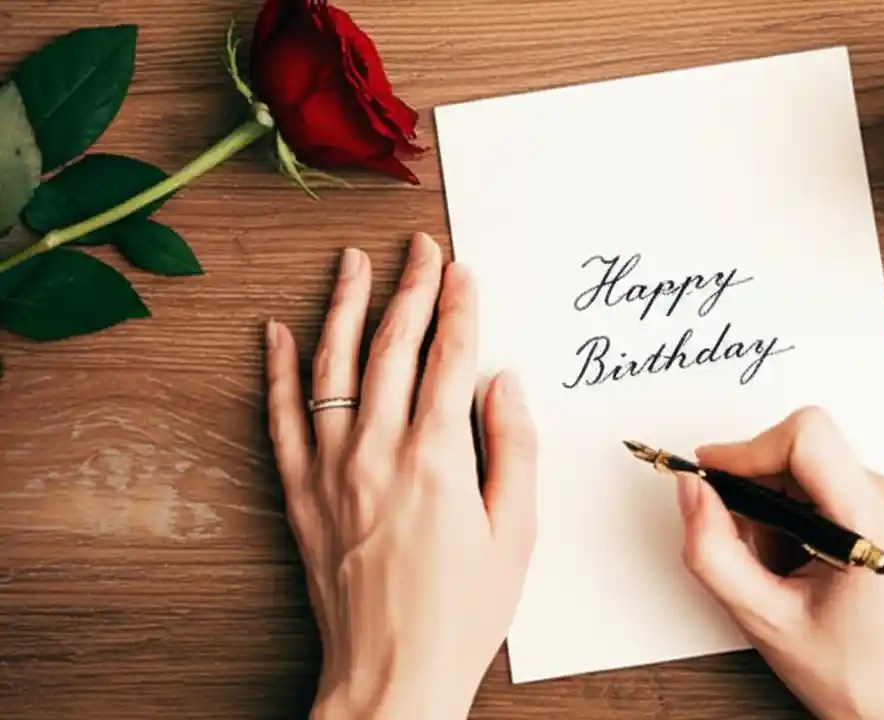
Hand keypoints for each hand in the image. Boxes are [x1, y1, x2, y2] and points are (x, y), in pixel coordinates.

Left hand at [264, 233, 536, 719]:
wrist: (391, 676)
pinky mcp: (300, 495)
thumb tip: (506, 384)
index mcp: (436, 461)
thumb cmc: (460, 615)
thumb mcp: (515, 534)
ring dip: (343, 308)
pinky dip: (278, 373)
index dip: (460, 307)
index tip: (465, 272)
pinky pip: (281, 419)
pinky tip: (279, 335)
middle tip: (420, 249)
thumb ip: (513, 449)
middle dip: (410, 289)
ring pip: (332, 369)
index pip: (448, 358)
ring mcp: (331, 471)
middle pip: (391, 348)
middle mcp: (377, 453)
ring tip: (352, 264)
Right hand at [675, 407, 883, 719]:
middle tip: (750, 548)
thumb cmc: (857, 678)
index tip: (712, 475)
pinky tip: (807, 562)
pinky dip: (807, 513)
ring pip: (819, 468)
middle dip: (762, 491)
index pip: (807, 436)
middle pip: (807, 451)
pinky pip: (839, 484)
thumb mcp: (766, 620)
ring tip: (784, 567)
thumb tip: (692, 490)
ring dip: (783, 506)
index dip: (747, 449)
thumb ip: (713, 550)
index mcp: (881, 524)